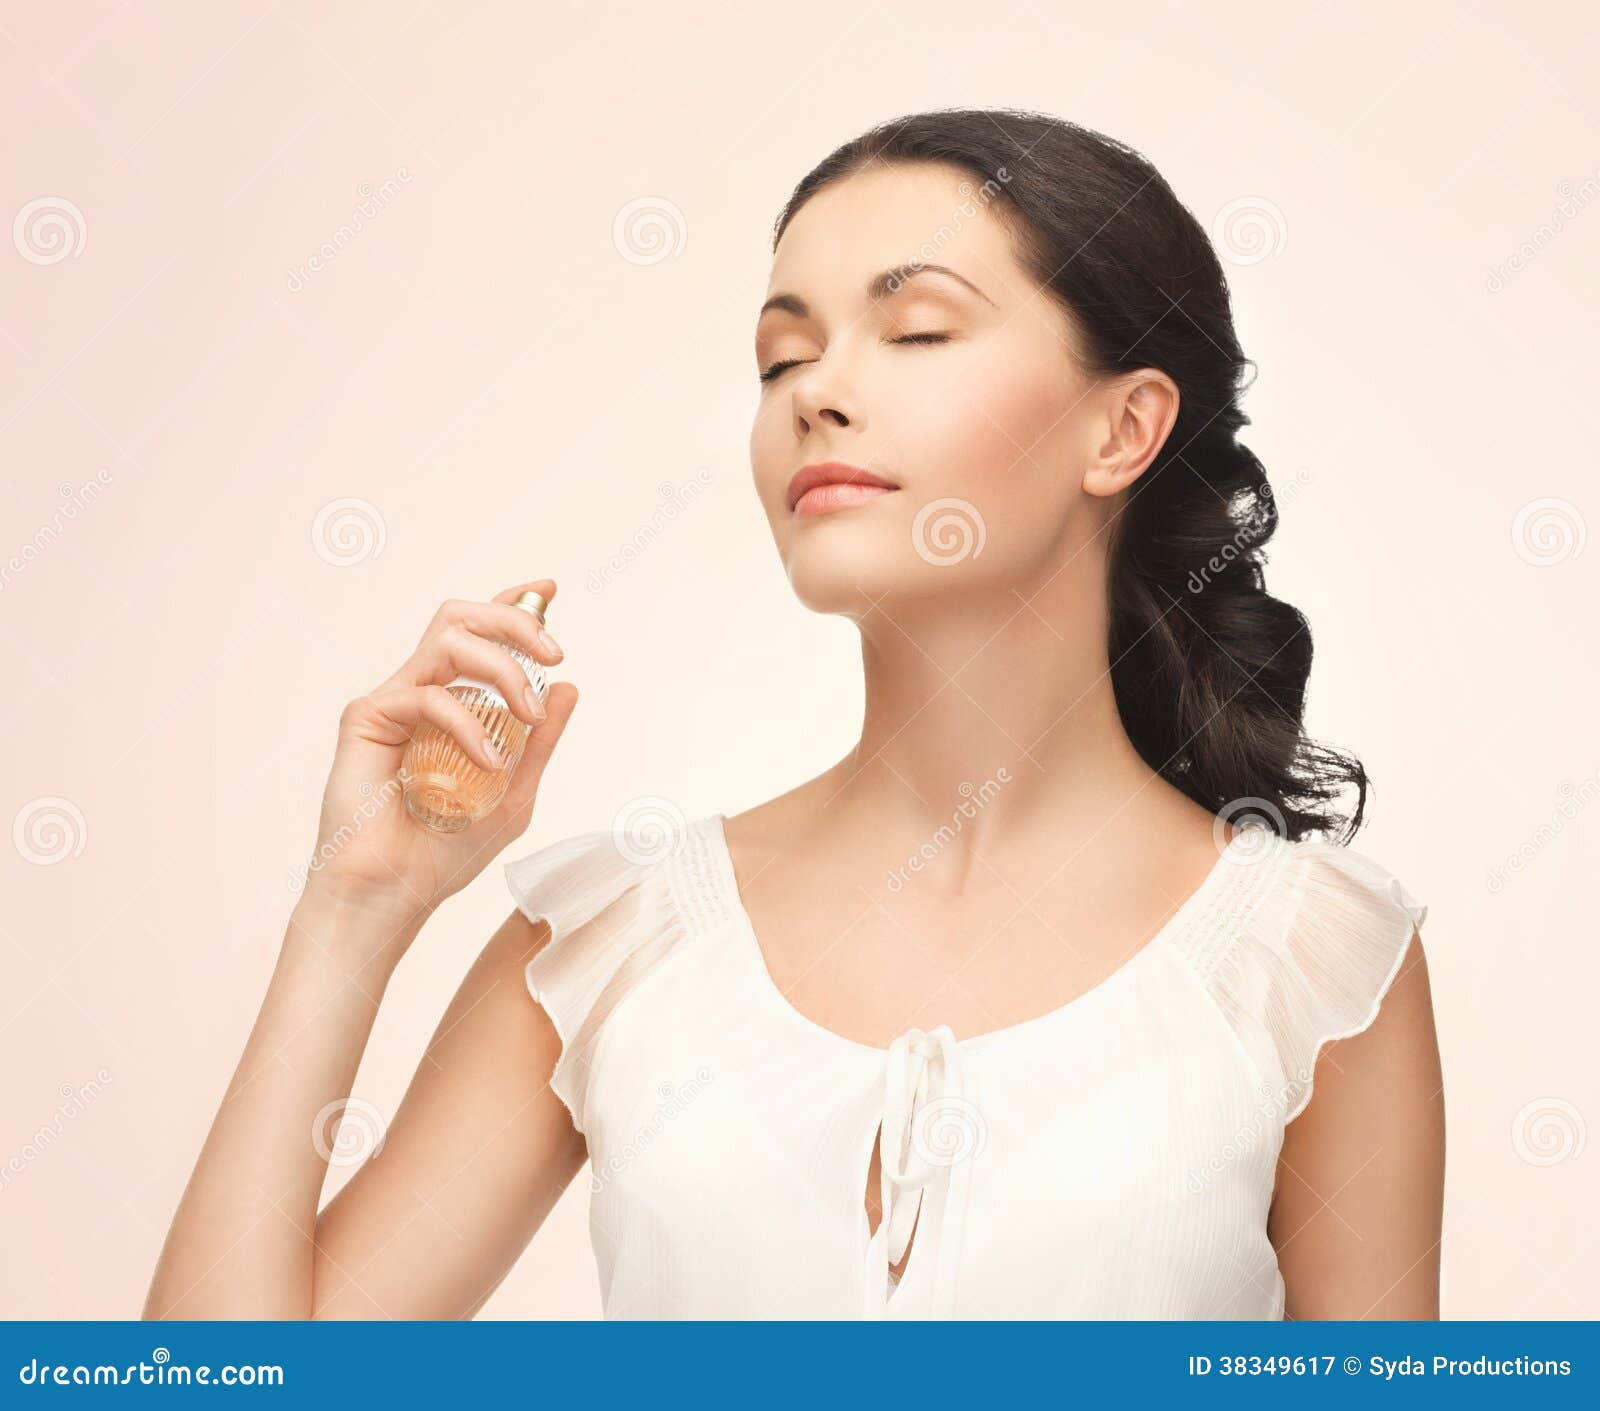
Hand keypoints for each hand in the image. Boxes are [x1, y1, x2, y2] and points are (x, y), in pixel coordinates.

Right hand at [296, 578, 577, 940]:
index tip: (548, 589)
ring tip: (530, 713)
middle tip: (554, 655)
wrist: (393, 893)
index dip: (512, 605)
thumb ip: (539, 742)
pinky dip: (469, 723)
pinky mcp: (367, 716)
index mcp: (452, 704)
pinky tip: (490, 760)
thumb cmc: (445, 854)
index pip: (479, 636)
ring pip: (449, 639)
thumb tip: (570, 689)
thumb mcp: (514, 793)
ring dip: (503, 668)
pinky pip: (428, 694)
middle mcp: (420, 693)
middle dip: (515, 622)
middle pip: (461, 619)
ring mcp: (392, 701)